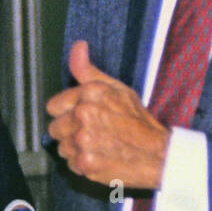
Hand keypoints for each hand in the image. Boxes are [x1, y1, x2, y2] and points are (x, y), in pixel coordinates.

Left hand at [46, 40, 169, 189]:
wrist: (158, 153)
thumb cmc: (139, 121)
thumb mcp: (117, 88)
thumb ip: (89, 70)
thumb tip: (78, 46)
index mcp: (90, 93)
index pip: (53, 106)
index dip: (67, 112)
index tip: (81, 117)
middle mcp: (84, 114)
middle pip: (55, 128)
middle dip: (70, 131)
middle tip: (93, 133)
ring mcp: (83, 140)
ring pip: (62, 147)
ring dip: (76, 149)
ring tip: (98, 145)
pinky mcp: (85, 162)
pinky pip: (71, 164)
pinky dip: (83, 164)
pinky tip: (100, 157)